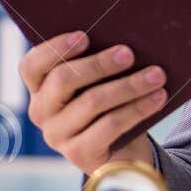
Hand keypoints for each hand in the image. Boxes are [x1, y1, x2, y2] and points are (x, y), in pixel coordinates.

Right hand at [20, 32, 165, 174]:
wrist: (124, 153)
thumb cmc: (112, 106)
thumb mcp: (102, 83)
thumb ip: (102, 65)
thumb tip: (126, 43)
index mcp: (40, 88)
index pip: (32, 66)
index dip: (55, 48)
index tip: (84, 35)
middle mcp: (41, 112)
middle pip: (63, 80)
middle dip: (99, 64)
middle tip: (129, 53)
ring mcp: (57, 136)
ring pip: (91, 102)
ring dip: (128, 85)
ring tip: (157, 75)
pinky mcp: (79, 154)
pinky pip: (109, 126)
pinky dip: (137, 109)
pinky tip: (158, 97)